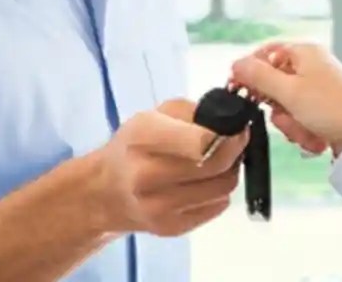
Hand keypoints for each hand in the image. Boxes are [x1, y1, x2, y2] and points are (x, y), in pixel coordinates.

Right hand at [92, 98, 246, 236]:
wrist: (105, 193)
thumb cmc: (132, 146)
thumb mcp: (152, 114)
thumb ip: (191, 113)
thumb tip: (230, 121)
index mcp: (141, 136)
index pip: (200, 141)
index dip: (227, 134)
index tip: (236, 127)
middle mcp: (146, 174)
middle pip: (216, 164)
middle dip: (234, 150)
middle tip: (236, 141)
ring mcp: (158, 206)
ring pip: (222, 187)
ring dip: (229, 171)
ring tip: (221, 160)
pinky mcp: (171, 228)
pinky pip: (217, 206)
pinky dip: (219, 191)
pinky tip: (206, 181)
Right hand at [229, 42, 341, 156]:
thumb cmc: (332, 108)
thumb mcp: (288, 91)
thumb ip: (257, 76)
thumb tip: (235, 64)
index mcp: (304, 53)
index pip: (265, 54)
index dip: (250, 72)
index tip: (240, 90)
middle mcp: (312, 68)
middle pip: (274, 85)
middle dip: (277, 108)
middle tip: (287, 115)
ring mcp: (319, 90)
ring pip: (286, 107)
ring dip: (291, 124)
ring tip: (307, 130)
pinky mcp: (325, 111)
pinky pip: (301, 120)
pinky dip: (305, 132)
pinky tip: (317, 139)